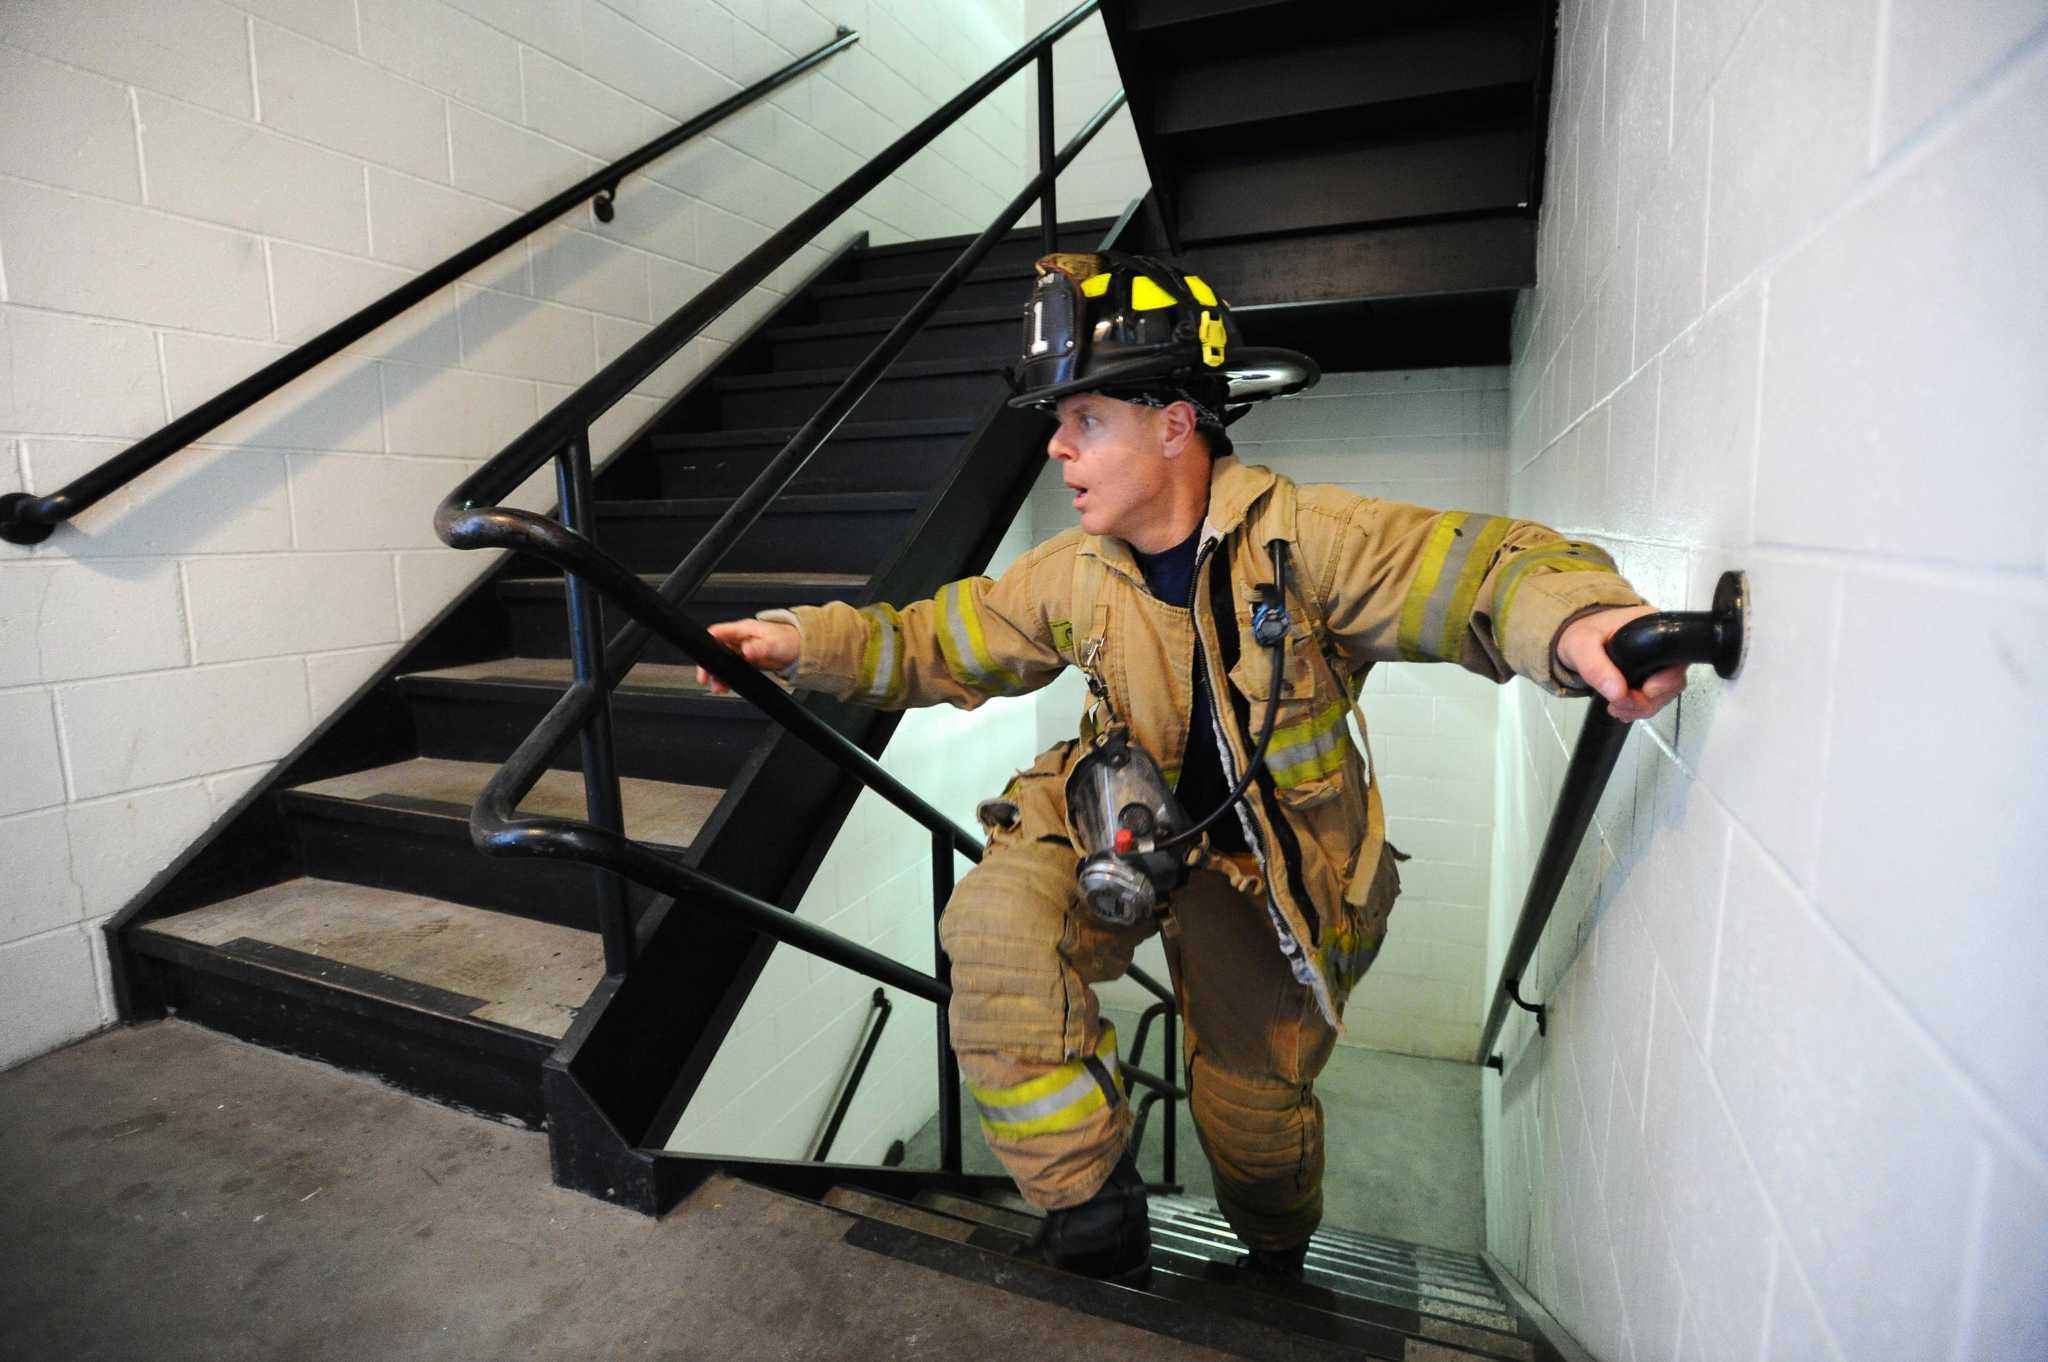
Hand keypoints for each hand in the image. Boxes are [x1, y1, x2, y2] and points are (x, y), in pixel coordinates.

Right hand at [694, 618, 800, 693]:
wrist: (800, 649)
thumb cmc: (788, 640)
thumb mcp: (773, 643)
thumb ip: (759, 648)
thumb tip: (747, 650)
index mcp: (743, 629)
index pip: (718, 633)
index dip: (707, 644)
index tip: (703, 659)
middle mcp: (741, 639)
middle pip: (717, 649)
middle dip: (710, 665)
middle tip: (706, 678)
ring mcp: (743, 649)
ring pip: (724, 661)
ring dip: (719, 674)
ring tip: (718, 687)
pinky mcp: (748, 660)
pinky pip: (733, 668)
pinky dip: (728, 677)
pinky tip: (727, 685)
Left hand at [1555, 605, 1686, 721]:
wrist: (1577, 641)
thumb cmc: (1582, 632)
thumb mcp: (1582, 645)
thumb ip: (1596, 667)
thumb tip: (1618, 692)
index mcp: (1652, 628)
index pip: (1676, 656)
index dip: (1666, 680)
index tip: (1646, 691)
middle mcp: (1661, 646)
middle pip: (1672, 681)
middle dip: (1648, 700)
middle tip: (1621, 705)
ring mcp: (1656, 663)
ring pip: (1663, 695)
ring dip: (1642, 707)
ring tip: (1616, 708)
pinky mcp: (1648, 677)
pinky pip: (1653, 699)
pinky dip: (1638, 708)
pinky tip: (1621, 709)